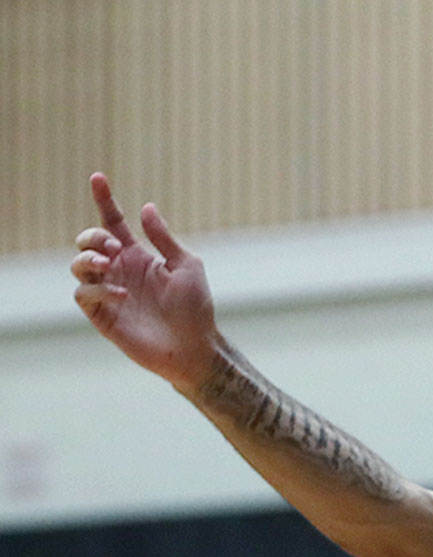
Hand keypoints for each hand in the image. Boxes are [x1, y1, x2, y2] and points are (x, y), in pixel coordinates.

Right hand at [70, 174, 221, 390]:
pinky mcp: (102, 315)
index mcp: (137, 255)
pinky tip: (121, 294)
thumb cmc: (195, 307)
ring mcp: (108, 292)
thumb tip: (146, 207)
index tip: (99, 178)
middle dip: (93, 236)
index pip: (113, 222)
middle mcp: (119, 270)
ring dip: (88, 258)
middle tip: (114, 245)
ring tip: (108, 262)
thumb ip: (163, 238)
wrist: (196, 346)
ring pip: (78, 265)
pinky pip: (84, 294)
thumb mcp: (186, 265)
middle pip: (88, 241)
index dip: (104, 200)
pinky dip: (97, 289)